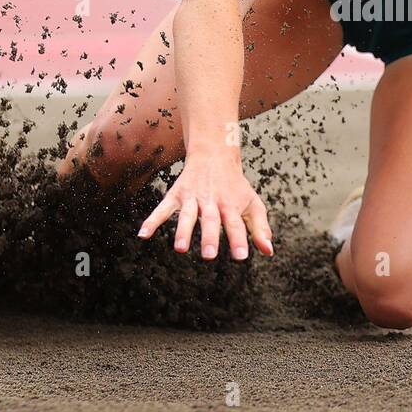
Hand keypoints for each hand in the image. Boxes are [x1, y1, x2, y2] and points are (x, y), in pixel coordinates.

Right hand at [137, 150, 273, 259]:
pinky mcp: (176, 195)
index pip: (236, 224)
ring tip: (180, 249)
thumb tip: (269, 251)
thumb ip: (260, 228)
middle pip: (211, 220)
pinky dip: (152, 220)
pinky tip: (143, 234)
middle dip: (210, 237)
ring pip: (188, 215)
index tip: (241, 256)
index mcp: (231, 204)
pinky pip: (163, 208)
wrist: (214, 155)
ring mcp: (193, 198)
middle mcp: (211, 201)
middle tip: (210, 256)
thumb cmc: (235, 186)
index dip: (239, 239)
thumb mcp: (252, 203)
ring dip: (183, 231)